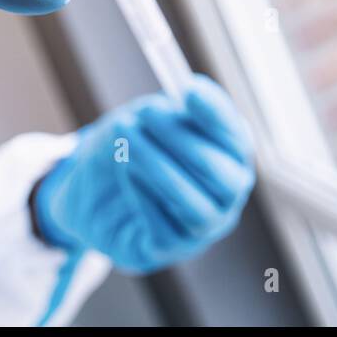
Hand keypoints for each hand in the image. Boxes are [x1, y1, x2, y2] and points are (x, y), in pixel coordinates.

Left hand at [33, 76, 254, 272]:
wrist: (101, 194)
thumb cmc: (141, 150)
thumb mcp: (155, 120)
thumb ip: (175, 109)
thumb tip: (188, 90)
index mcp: (232, 155)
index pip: (235, 136)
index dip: (215, 114)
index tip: (188, 90)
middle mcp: (228, 193)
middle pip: (219, 172)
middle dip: (180, 140)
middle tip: (146, 113)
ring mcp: (205, 224)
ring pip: (192, 202)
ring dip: (157, 168)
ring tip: (127, 142)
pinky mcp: (172, 246)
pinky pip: (163, 225)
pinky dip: (144, 195)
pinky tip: (126, 172)